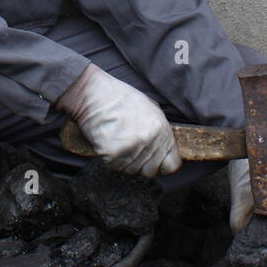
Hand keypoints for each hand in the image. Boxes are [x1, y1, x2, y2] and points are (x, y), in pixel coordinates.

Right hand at [55, 63, 181, 178]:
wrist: (94, 93)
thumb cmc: (120, 99)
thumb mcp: (151, 109)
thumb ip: (161, 132)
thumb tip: (165, 150)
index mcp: (162, 131)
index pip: (172, 166)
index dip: (163, 165)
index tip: (156, 162)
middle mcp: (149, 142)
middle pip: (150, 172)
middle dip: (141, 164)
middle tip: (131, 148)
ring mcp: (132, 149)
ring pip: (131, 171)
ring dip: (124, 161)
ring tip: (118, 140)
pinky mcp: (113, 155)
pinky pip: (114, 168)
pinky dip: (110, 159)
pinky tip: (108, 141)